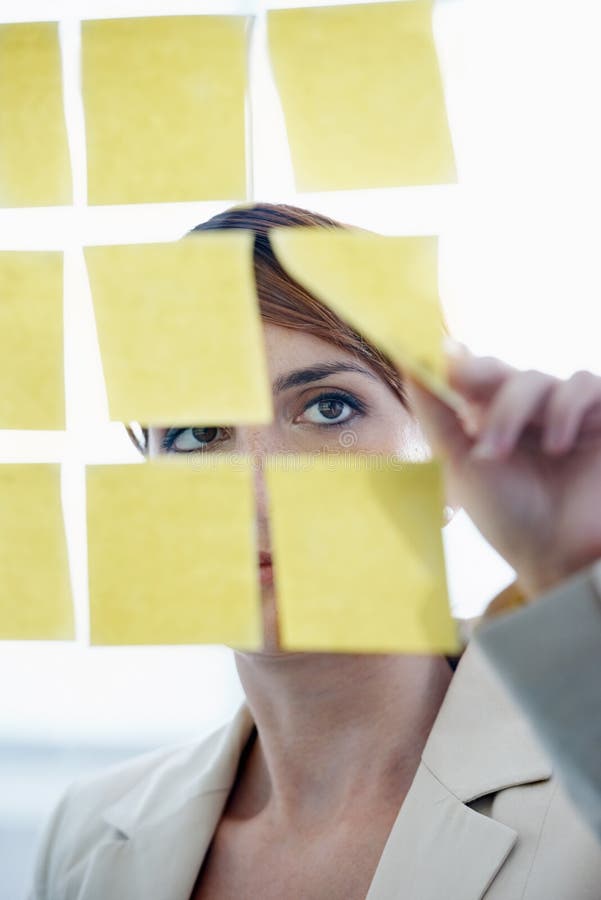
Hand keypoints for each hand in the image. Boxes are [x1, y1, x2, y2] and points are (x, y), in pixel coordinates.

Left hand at [406, 348, 600, 597]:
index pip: (476, 374)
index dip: (463, 365)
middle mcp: (528, 412)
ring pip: (540, 378)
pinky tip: (557, 444)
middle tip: (479, 432)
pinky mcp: (600, 418)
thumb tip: (408, 363)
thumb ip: (437, 415)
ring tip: (505, 453)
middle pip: (504, 372)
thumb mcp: (461, 464)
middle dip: (487, 392)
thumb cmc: (508, 517)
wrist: (557, 557)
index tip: (448, 365)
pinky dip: (567, 405)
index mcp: (491, 419)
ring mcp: (565, 413)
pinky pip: (586, 384)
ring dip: (518, 408)